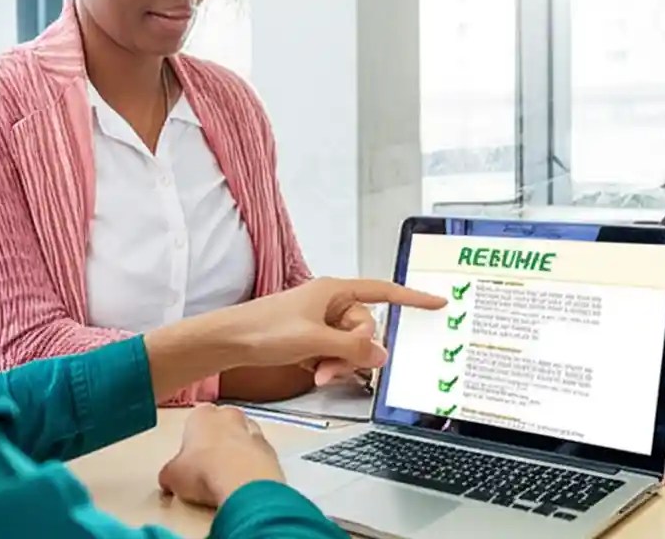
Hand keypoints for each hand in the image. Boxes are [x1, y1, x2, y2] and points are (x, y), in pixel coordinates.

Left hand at [143, 278, 442, 400]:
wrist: (227, 341)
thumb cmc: (264, 330)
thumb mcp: (313, 341)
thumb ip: (351, 349)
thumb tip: (381, 356)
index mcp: (335, 291)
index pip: (382, 292)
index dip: (411, 298)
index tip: (437, 302)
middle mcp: (330, 303)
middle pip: (365, 328)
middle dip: (354, 352)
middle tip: (331, 368)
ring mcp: (320, 322)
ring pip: (350, 345)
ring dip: (339, 363)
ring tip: (317, 373)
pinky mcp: (310, 338)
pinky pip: (334, 353)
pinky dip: (328, 365)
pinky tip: (312, 372)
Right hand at [158, 405, 284, 507]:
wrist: (241, 482)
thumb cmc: (201, 471)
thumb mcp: (172, 476)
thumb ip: (169, 473)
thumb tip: (168, 480)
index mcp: (202, 415)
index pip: (196, 418)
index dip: (193, 437)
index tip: (191, 456)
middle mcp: (230, 415)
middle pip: (224, 422)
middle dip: (219, 438)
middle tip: (209, 464)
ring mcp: (254, 430)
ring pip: (245, 434)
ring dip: (239, 449)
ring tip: (228, 475)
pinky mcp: (272, 450)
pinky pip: (260, 454)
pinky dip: (254, 464)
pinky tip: (245, 481)